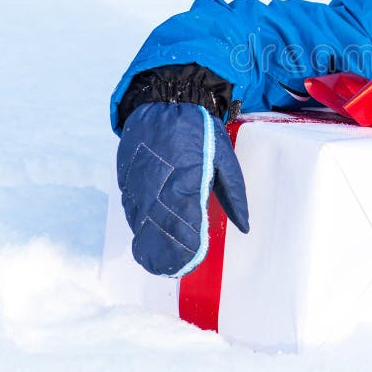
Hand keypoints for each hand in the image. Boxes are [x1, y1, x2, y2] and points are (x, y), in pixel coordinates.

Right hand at [116, 102, 248, 275]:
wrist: (165, 100)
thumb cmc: (201, 131)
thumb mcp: (225, 158)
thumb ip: (234, 193)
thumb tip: (245, 226)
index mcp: (188, 178)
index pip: (186, 222)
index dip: (187, 246)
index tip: (190, 263)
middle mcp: (160, 184)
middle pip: (160, 228)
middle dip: (165, 253)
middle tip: (173, 271)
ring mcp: (139, 182)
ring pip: (142, 221)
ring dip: (150, 242)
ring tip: (157, 263)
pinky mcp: (127, 178)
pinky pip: (133, 207)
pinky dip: (140, 224)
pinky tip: (146, 237)